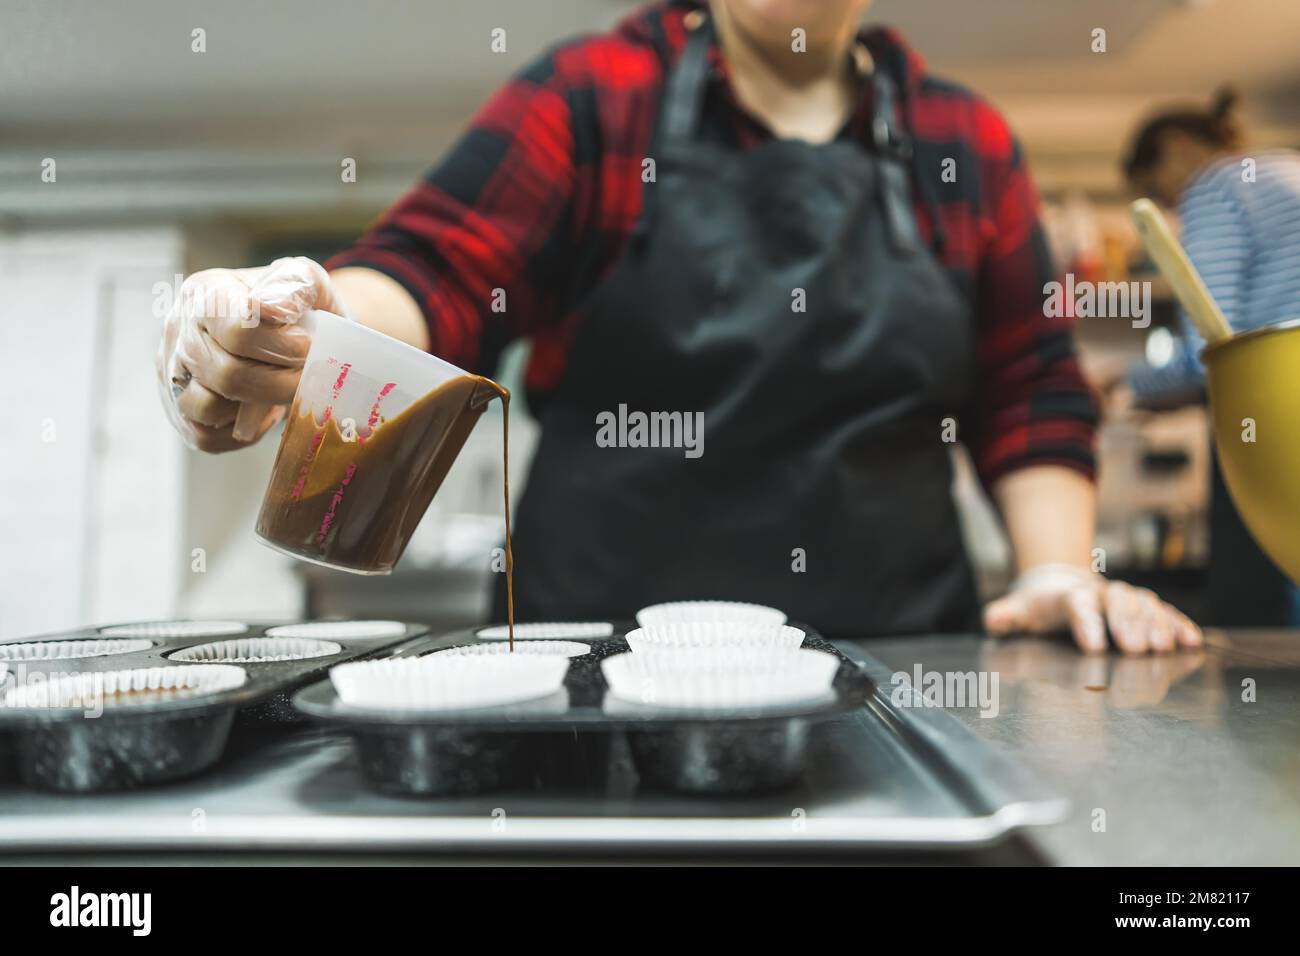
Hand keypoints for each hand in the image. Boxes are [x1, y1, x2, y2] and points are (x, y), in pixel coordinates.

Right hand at [155, 256, 343, 451]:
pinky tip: (263, 409)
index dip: (280, 346)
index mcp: (205, 293)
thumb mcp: (305, 280)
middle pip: (226, 374)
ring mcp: (173, 374)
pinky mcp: (180, 411)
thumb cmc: (296, 307)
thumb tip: (271, 309)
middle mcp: (178, 331)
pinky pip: (205, 436)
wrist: (296, 333)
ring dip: (258, 406)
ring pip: (207, 408)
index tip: (307, 344)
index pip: (236, 330)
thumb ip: (294, 285)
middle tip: (307, 376)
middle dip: (280, 382)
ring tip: (283, 391)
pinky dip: (240, 432)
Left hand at [983, 564, 1202, 654]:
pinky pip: (1166, 614)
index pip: (1078, 605)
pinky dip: (1179, 626)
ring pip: (1145, 606)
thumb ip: (1005, 616)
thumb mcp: (1019, 611)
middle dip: (1127, 624)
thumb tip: (992, 621)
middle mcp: (1101, 594)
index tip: (1095, 647)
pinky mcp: (1145, 610)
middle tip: (1134, 650)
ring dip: (1155, 626)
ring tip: (1161, 649)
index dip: (1087, 624)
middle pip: (1117, 603)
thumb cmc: (1040, 608)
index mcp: (1068, 597)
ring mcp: (1125, 600)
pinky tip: (1191, 642)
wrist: (1062, 586)